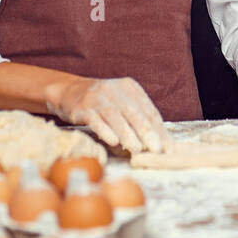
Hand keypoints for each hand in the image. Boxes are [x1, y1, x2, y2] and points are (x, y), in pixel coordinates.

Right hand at [46, 76, 170, 153]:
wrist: (70, 92)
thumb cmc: (103, 103)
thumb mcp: (122, 104)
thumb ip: (139, 119)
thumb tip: (159, 142)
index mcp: (130, 88)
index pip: (149, 110)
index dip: (160, 130)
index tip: (168, 147)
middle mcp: (115, 89)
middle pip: (134, 113)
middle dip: (147, 132)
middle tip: (156, 149)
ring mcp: (97, 97)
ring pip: (116, 117)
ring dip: (128, 135)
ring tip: (137, 149)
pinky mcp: (82, 108)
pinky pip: (96, 120)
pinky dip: (106, 131)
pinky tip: (114, 142)